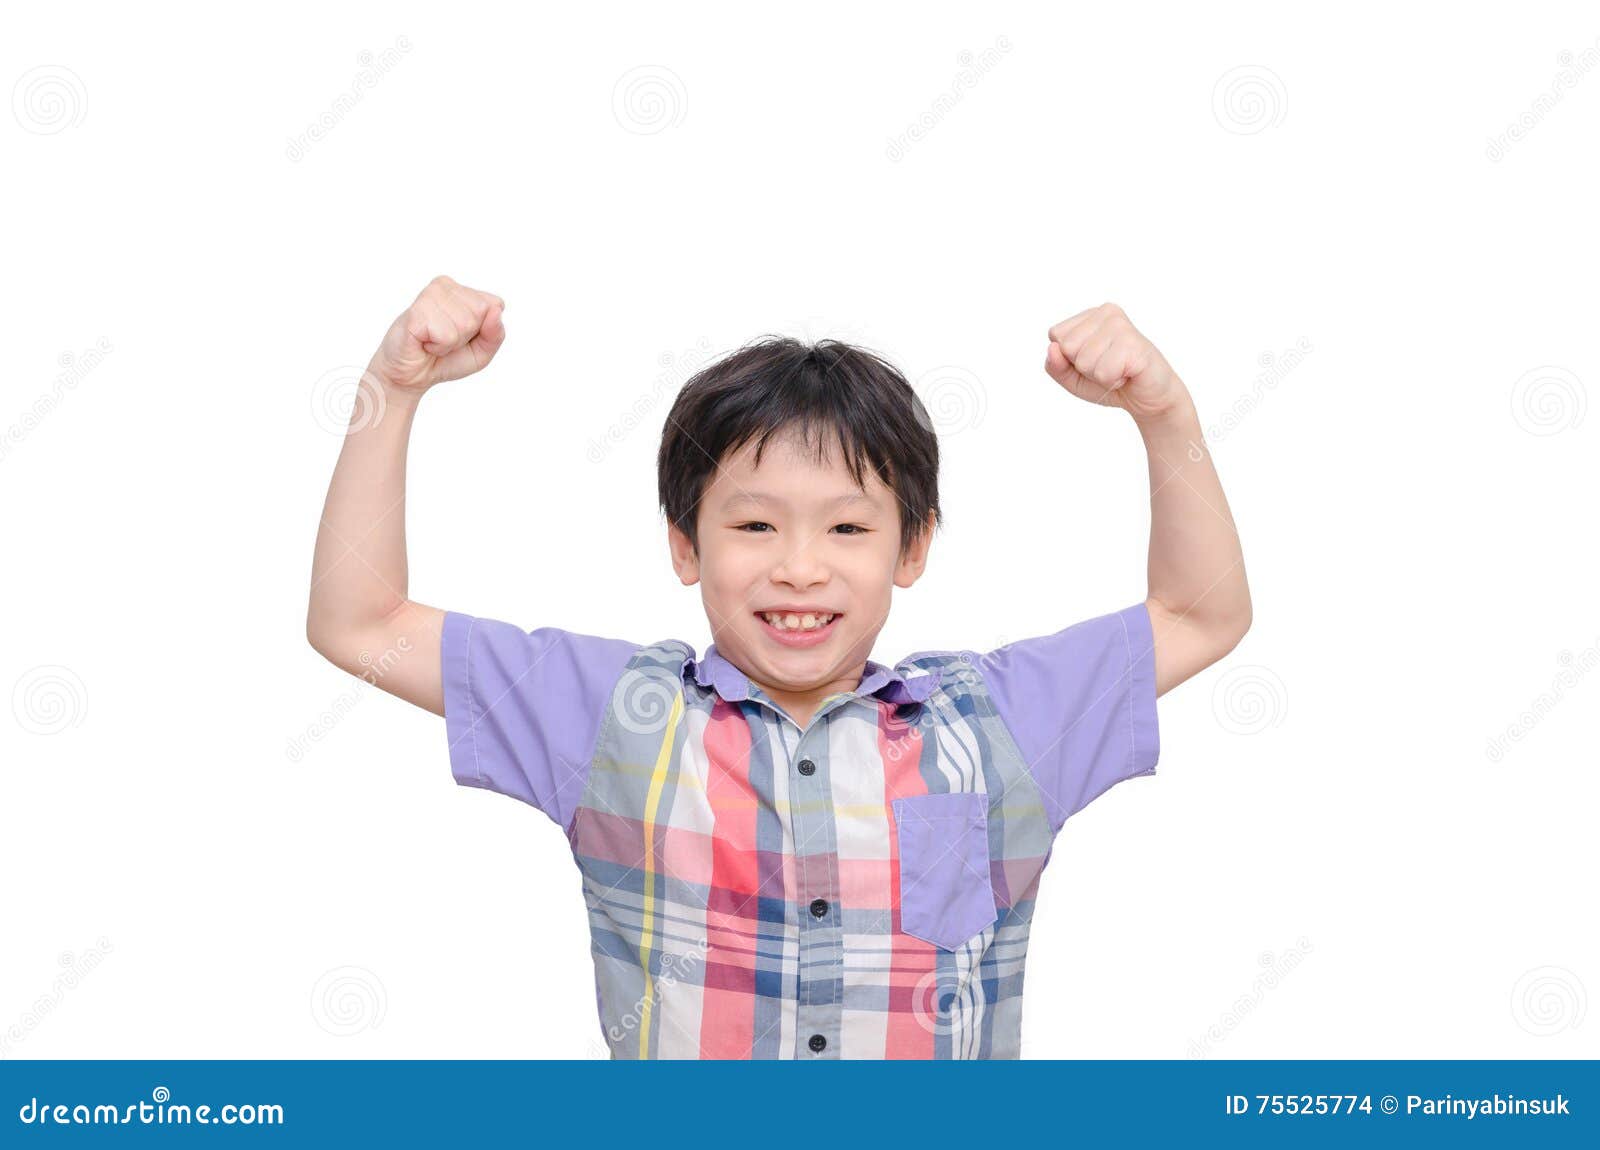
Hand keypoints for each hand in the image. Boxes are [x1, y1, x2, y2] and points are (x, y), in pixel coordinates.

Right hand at [369, 275, 505, 393]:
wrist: (411, 376)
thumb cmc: (445, 360)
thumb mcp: (481, 352)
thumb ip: (495, 334)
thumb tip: (497, 311)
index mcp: (462, 291)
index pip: (496, 304)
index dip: (484, 330)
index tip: (463, 336)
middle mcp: (446, 286)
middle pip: (482, 312)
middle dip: (467, 336)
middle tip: (445, 340)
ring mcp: (429, 296)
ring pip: (465, 323)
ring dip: (451, 343)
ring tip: (433, 341)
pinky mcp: (417, 311)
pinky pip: (446, 334)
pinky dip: (439, 347)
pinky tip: (424, 342)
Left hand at [1045, 303, 1186, 421]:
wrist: (1149, 397)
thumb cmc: (1111, 381)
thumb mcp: (1074, 378)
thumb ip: (1056, 366)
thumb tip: (1052, 348)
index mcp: (1091, 315)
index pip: (1055, 335)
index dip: (1069, 358)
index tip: (1094, 360)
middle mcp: (1107, 313)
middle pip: (1067, 347)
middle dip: (1084, 368)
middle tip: (1108, 367)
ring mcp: (1121, 326)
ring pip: (1083, 361)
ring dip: (1100, 376)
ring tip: (1119, 370)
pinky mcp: (1134, 344)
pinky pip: (1103, 372)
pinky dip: (1113, 382)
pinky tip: (1128, 374)